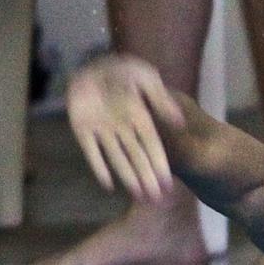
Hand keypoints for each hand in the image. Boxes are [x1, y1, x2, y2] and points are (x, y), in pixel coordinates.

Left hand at [66, 55, 186, 203]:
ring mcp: (103, 130)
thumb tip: (180, 123)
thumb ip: (160, 101)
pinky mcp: (83, 129)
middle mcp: (123, 128)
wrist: (94, 65)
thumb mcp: (147, 80)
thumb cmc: (125, 70)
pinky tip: (108, 184)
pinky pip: (92, 150)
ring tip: (139, 195)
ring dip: (127, 176)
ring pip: (117, 157)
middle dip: (146, 177)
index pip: (152, 145)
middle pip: (137, 156)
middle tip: (156, 199)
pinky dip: (99, 166)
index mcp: (140, 117)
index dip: (159, 165)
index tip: (167, 184)